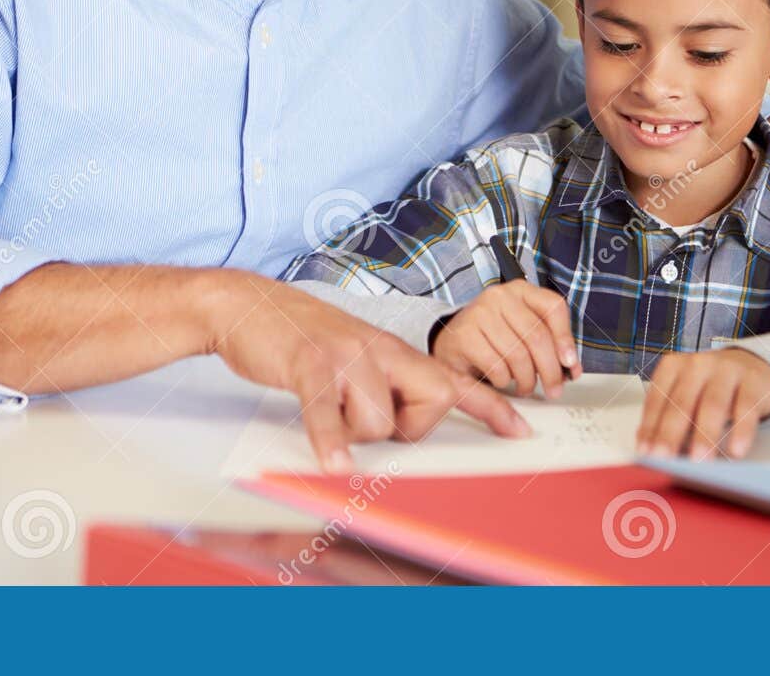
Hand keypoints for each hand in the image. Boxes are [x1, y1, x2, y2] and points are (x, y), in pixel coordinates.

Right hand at [214, 274, 530, 471]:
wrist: (249, 305)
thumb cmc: (302, 341)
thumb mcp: (357, 359)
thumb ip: (385, 388)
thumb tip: (399, 428)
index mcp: (395, 351)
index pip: (455, 379)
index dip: (491, 407)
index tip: (521, 431)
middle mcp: (380, 349)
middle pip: (432, 403)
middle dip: (405, 430)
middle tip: (364, 422)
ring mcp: (347, 355)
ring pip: (379, 420)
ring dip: (353, 434)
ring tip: (326, 409)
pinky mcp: (310, 365)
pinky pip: (329, 411)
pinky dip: (332, 441)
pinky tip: (334, 465)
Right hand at [433, 279, 578, 398]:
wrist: (451, 341)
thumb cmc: (492, 338)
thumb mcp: (522, 331)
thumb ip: (549, 343)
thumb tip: (572, 367)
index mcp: (520, 290)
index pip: (553, 307)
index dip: (566, 337)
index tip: (570, 363)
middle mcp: (499, 296)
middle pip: (538, 336)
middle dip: (551, 370)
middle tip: (554, 389)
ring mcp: (479, 313)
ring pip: (519, 355)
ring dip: (527, 379)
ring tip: (525, 386)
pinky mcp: (464, 335)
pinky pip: (497, 367)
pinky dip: (504, 381)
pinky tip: (503, 380)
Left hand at [636, 349, 769, 459]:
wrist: (750, 366)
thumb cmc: (708, 387)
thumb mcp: (685, 395)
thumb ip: (668, 417)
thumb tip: (649, 448)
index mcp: (673, 366)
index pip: (657, 399)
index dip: (650, 427)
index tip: (645, 452)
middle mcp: (697, 364)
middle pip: (682, 403)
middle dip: (671, 434)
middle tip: (665, 459)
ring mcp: (726, 370)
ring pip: (713, 406)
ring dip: (705, 436)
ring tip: (700, 460)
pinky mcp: (753, 381)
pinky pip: (746, 408)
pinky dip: (741, 432)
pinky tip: (736, 451)